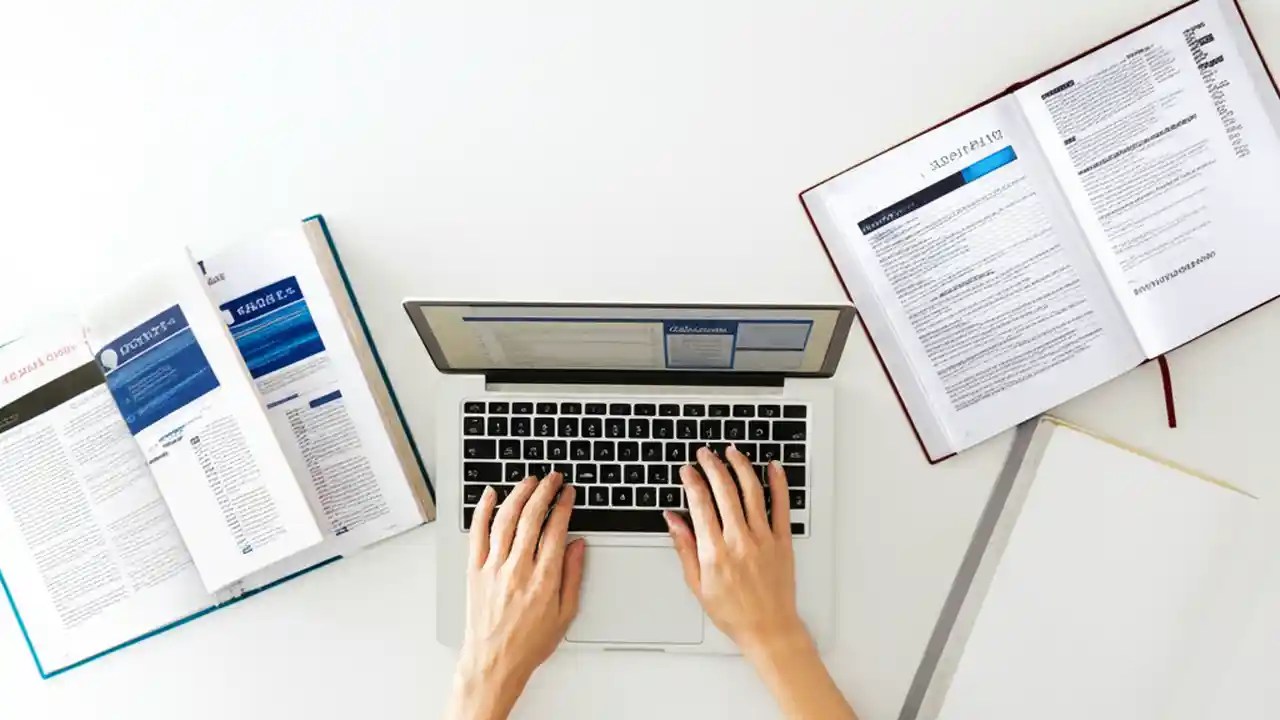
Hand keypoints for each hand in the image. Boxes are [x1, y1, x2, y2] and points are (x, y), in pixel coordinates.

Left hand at [446, 472, 584, 719]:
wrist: (493, 662)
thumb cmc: (529, 643)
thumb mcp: (565, 614)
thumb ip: (572, 576)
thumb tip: (577, 546)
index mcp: (544, 579)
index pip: (556, 529)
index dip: (564, 505)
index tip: (568, 493)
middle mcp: (518, 569)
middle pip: (532, 517)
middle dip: (544, 491)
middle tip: (552, 479)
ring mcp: (493, 568)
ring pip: (506, 519)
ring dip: (519, 494)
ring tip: (529, 481)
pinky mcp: (474, 570)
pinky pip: (477, 533)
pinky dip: (483, 510)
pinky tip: (490, 495)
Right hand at [665, 446, 803, 654]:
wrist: (768, 628)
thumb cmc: (733, 611)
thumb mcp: (697, 584)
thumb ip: (684, 548)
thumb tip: (673, 519)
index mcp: (714, 552)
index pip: (700, 504)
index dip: (692, 481)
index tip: (687, 470)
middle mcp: (739, 541)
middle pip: (724, 491)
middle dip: (712, 466)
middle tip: (705, 454)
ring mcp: (763, 539)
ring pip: (752, 492)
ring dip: (740, 467)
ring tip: (732, 452)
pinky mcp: (783, 541)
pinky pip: (782, 506)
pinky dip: (778, 483)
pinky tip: (773, 467)